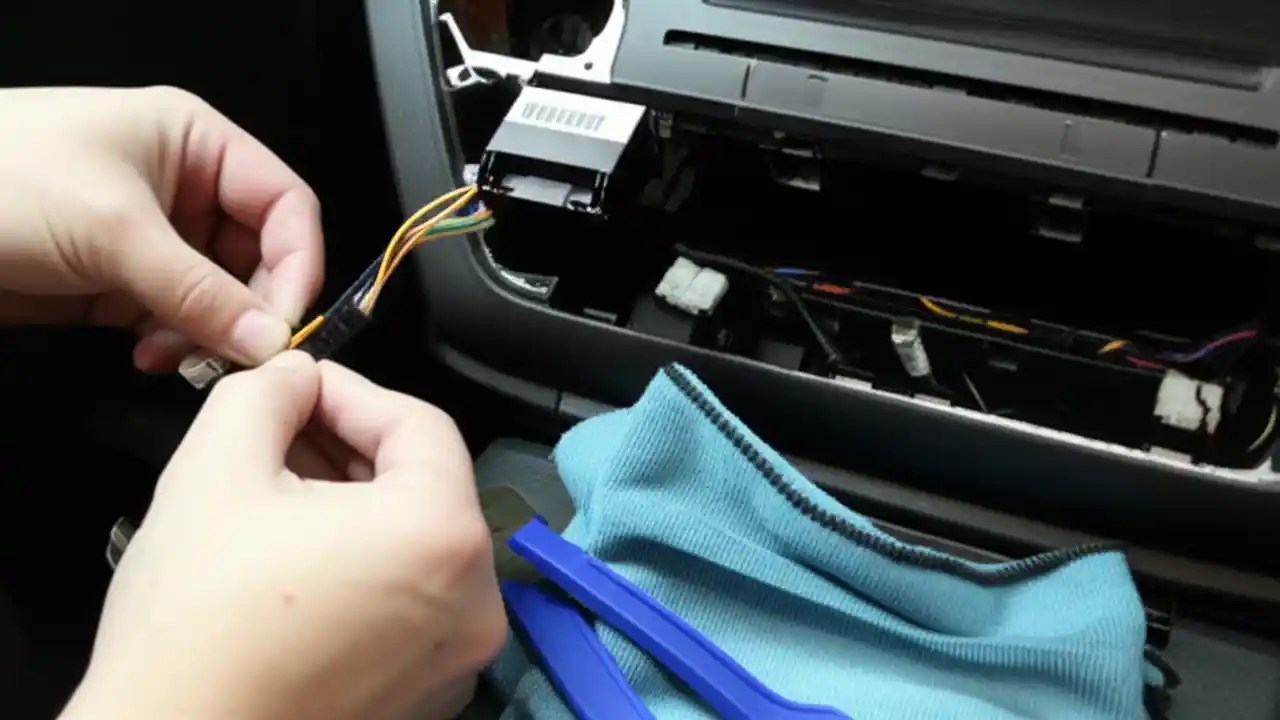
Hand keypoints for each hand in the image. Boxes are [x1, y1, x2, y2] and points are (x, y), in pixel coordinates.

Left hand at [0, 86, 322, 369]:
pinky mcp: (117, 280)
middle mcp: (181, 186)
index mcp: (194, 143)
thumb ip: (202, 292)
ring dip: (209, 333)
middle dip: (249, 308)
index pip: (284, 206)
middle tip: (237, 352)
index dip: (296, 265)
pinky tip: (149, 356)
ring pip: (219, 295)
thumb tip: (271, 339)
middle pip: (258, 257)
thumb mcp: (115, 231)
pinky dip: (174, 344)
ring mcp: (149, 236)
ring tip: (176, 354)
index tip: (285, 323)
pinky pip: (176, 318)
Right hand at [62, 353, 506, 719]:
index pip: (420, 424)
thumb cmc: (195, 623)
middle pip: (423, 485)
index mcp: (444, 536)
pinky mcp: (426, 694)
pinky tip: (296, 560)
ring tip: (277, 493)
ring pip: (414, 543)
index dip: (351, 391)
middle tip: (279, 432)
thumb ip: (267, 392)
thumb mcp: (216, 468)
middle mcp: (474, 601)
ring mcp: (457, 656)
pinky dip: (364, 567)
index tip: (296, 386)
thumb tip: (294, 374)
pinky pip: (409, 600)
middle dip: (348, 447)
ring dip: (352, 505)